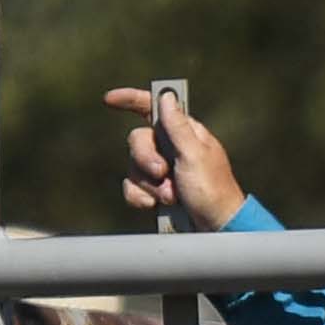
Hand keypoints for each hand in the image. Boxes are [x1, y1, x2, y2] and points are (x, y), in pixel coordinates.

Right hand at [105, 87, 247, 228]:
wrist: (214, 228)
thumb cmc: (213, 191)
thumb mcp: (195, 155)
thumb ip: (177, 126)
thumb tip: (167, 96)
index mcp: (185, 133)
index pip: (155, 108)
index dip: (132, 100)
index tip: (110, 100)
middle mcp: (171, 148)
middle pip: (138, 139)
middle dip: (145, 158)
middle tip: (163, 172)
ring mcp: (162, 170)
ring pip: (133, 166)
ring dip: (150, 183)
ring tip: (172, 196)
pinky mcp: (154, 190)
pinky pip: (131, 187)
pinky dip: (140, 196)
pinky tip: (154, 205)